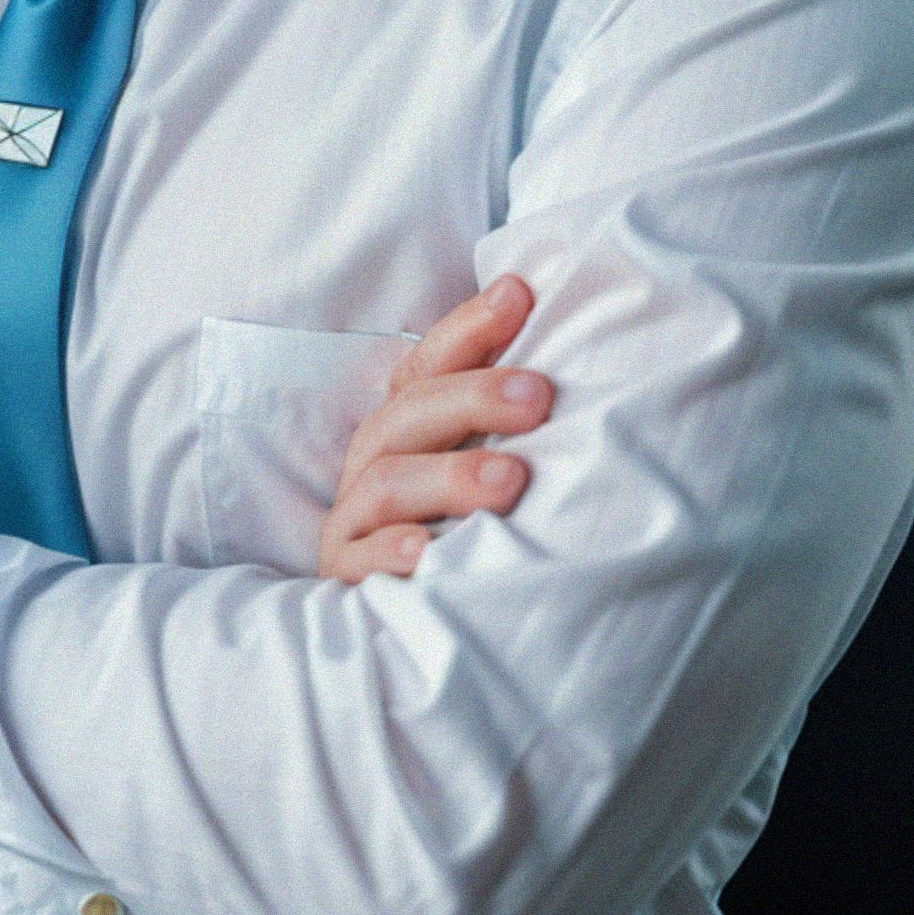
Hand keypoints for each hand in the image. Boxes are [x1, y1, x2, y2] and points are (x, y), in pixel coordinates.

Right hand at [317, 273, 548, 585]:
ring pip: (385, 483)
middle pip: (409, 413)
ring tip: (510, 481)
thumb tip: (567, 331)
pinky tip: (425, 551)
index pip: (429, 362)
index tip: (520, 296)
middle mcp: (377, 461)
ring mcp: (356, 518)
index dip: (469, 327)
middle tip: (538, 398)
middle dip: (472, 397)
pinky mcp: (346, 576)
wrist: (418, 618)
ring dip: (447, 476)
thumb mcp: (489, 456)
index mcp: (408, 423)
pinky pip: (357, 560)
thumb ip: (514, 405)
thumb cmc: (469, 521)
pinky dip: (388, 552)